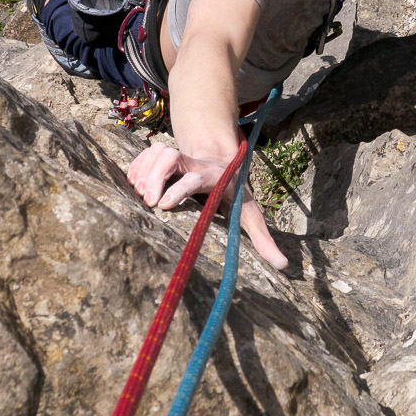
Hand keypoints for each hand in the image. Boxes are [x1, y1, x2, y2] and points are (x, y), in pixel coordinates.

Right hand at [126, 141, 289, 269]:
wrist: (224, 162)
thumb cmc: (235, 195)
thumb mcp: (250, 214)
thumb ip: (263, 239)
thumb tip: (282, 265)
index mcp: (215, 176)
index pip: (196, 176)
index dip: (180, 189)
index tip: (164, 205)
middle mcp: (196, 163)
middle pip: (172, 156)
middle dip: (156, 175)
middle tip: (147, 201)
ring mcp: (180, 157)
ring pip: (158, 150)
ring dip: (144, 170)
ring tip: (138, 193)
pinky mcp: (165, 157)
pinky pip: (147, 153)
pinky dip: (136, 166)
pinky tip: (133, 184)